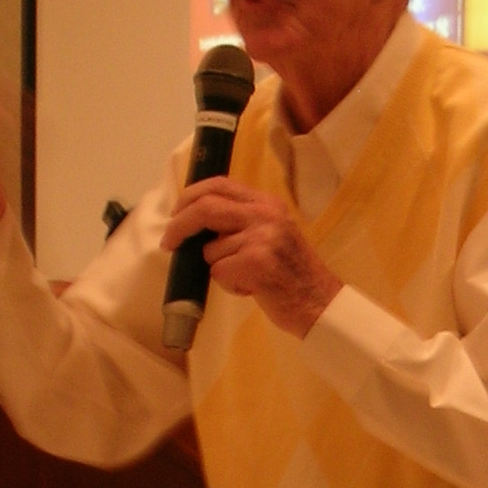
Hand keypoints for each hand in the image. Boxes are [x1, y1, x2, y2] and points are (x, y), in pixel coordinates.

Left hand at [160, 179, 340, 338]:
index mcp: (267, 203)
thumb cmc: (292, 273)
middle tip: (169, 241)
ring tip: (246, 277)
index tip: (177, 212)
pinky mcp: (255, 262)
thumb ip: (242, 221)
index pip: (219, 185)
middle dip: (179, 225)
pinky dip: (228, 285)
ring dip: (219, 268)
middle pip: (205, 208)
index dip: (190, 196)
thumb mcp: (272, 233)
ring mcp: (261, 237)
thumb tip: (196, 220)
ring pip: (211, 249)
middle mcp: (265, 214)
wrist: (319, 302)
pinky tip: (252, 288)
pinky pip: (219, 271)